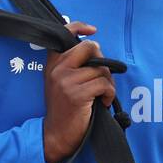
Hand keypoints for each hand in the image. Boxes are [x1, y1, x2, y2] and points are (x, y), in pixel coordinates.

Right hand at [41, 21, 115, 162]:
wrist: (56, 135)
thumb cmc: (64, 110)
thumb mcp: (61, 83)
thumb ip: (72, 66)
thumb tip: (96, 52)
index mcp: (53, 63)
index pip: (64, 33)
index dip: (80, 27)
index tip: (92, 30)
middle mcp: (58, 68)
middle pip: (90, 47)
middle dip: (103, 61)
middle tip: (102, 78)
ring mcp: (66, 80)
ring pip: (101, 70)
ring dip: (108, 84)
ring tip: (101, 96)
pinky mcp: (77, 94)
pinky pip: (104, 85)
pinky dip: (109, 94)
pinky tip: (102, 103)